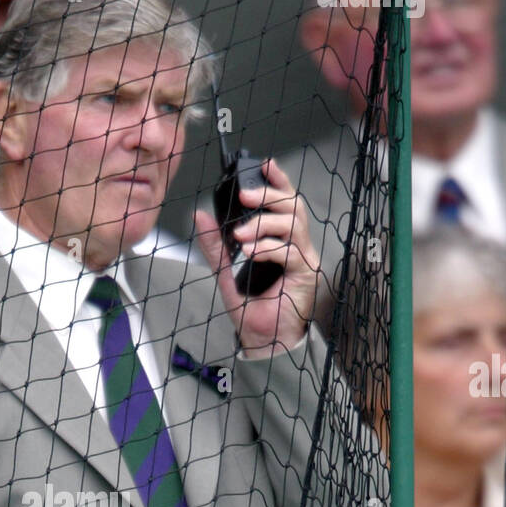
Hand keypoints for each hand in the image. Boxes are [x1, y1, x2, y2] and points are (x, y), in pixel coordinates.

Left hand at [194, 159, 318, 356]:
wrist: (263, 342)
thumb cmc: (252, 310)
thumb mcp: (226, 273)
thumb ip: (216, 246)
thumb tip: (200, 217)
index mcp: (282, 240)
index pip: (284, 202)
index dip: (278, 180)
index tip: (264, 164)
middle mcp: (297, 246)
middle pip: (293, 207)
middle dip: (269, 196)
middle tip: (245, 195)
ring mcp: (304, 260)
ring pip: (293, 225)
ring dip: (264, 224)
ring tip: (240, 235)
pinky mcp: (305, 276)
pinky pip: (290, 253)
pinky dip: (269, 248)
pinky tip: (251, 252)